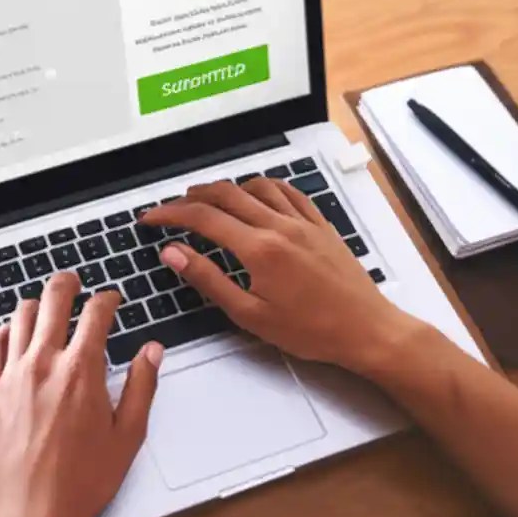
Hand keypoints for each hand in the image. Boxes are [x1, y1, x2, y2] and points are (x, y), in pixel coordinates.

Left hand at [0, 272, 162, 516]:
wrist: (35, 511)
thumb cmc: (82, 481)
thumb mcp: (128, 435)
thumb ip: (141, 386)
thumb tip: (152, 352)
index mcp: (81, 371)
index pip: (95, 314)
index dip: (108, 299)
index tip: (112, 299)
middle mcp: (44, 365)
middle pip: (52, 301)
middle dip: (67, 284)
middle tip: (74, 281)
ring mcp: (12, 376)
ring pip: (19, 317)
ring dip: (36, 304)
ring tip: (45, 304)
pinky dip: (5, 330)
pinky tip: (13, 332)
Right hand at [141, 178, 424, 374]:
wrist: (366, 330)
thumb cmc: (311, 331)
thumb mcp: (250, 314)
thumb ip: (208, 279)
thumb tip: (174, 253)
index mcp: (259, 249)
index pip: (203, 219)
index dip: (170, 215)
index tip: (152, 219)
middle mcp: (280, 226)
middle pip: (226, 195)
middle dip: (192, 197)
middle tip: (172, 209)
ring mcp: (303, 222)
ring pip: (257, 186)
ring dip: (227, 187)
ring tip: (208, 198)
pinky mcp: (321, 225)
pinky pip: (289, 192)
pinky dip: (265, 187)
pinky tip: (257, 194)